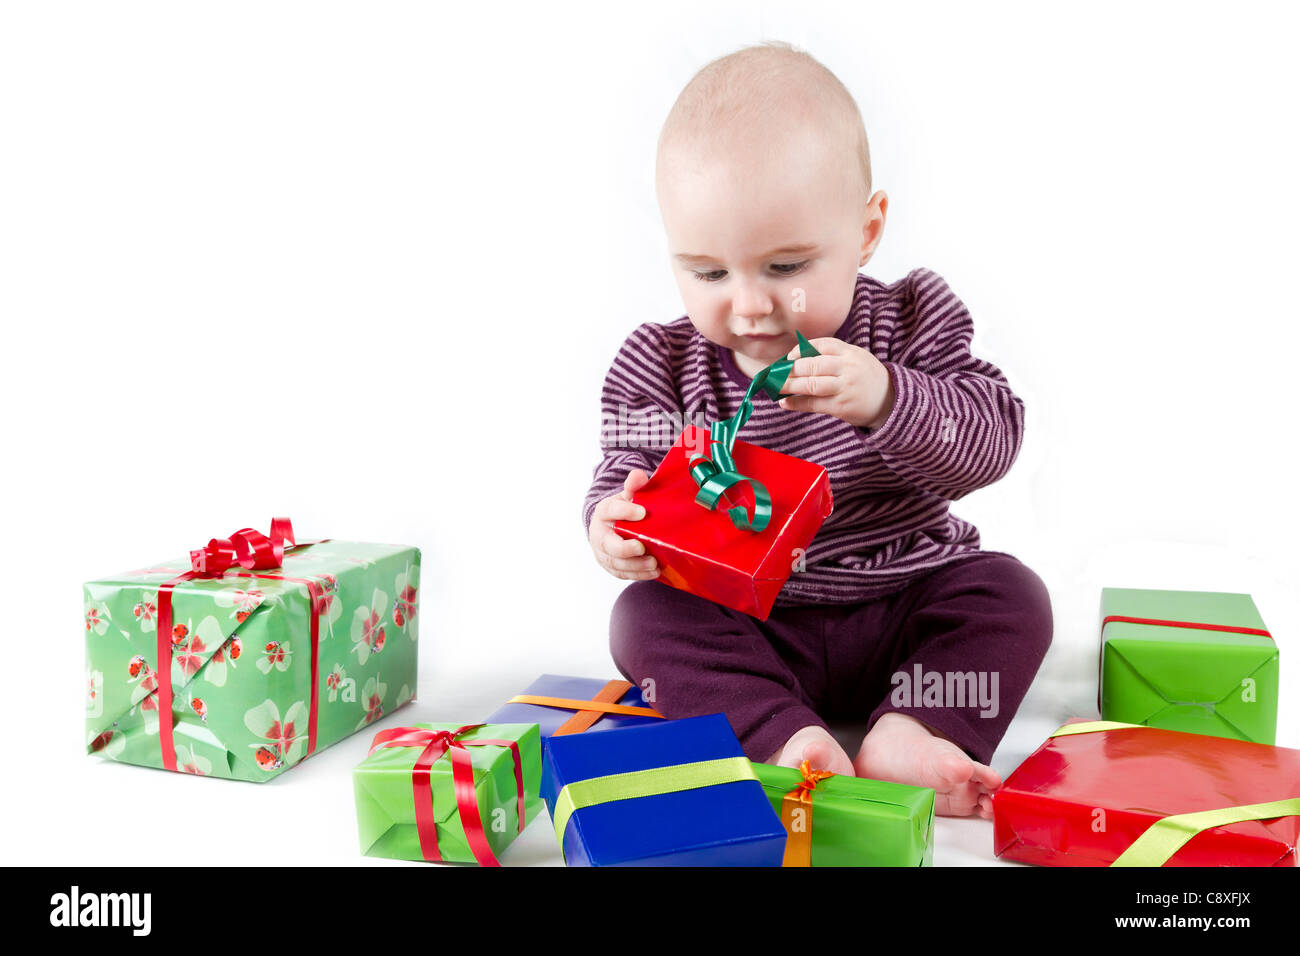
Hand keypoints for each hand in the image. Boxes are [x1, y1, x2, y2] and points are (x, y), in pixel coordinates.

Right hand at [588, 469, 659, 580]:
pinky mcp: (611, 567)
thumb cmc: (624, 510)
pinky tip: (654, 572)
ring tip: (653, 563)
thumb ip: (634, 486)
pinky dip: (638, 575)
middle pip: (608, 544)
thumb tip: (639, 475)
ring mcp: (604, 553)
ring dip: (635, 566)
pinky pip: (623, 574)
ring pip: (616, 563)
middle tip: (641, 547)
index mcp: (603, 512)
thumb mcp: (628, 496)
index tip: (643, 512)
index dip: (624, 512)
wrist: (611, 526)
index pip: (609, 511)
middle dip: (624, 548)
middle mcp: (599, 534)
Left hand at [777, 337, 894, 429]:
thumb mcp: (855, 358)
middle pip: (812, 365)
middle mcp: (847, 368)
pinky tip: (784, 403)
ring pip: (811, 385)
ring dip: (788, 386)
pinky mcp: (841, 406)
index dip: (800, 350)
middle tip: (773, 373)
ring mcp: (844, 388)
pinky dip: (796, 403)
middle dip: (789, 370)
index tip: (787, 358)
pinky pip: (814, 404)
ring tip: (774, 387)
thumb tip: (796, 358)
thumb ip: (831, 355)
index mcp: (850, 352)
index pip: (821, 345)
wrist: (890, 400)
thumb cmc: (865, 376)